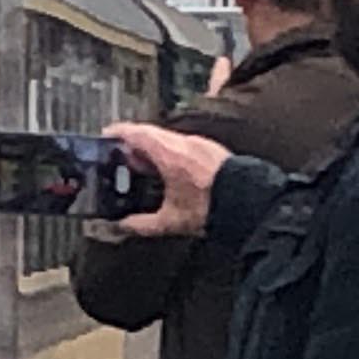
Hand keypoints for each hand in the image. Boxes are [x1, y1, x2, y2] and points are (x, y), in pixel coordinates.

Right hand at [103, 122, 228, 237]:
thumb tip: (124, 226)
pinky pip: (185, 145)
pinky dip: (172, 154)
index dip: (118, 132)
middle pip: (151, 134)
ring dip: (154, 150)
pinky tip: (173, 173)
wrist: (250, 204)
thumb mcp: (171, 221)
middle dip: (134, 145)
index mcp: (169, 154)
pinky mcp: (213, 151)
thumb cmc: (214, 207)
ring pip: (169, 140)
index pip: (136, 133)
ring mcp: (200, 145)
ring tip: (148, 170)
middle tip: (123, 159)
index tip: (107, 135)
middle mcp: (184, 144)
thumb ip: (142, 224)